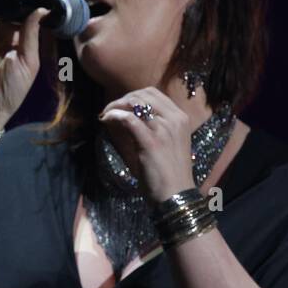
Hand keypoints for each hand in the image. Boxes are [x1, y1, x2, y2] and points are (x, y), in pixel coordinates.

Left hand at [98, 88, 195, 202]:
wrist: (176, 194)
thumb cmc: (170, 173)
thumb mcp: (168, 143)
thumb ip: (156, 128)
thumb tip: (132, 118)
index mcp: (180, 118)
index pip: (154, 93)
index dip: (134, 96)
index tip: (122, 105)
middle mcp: (175, 119)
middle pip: (143, 94)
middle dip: (123, 98)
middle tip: (111, 109)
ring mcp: (164, 129)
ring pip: (135, 103)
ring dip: (116, 106)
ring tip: (106, 114)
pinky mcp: (151, 141)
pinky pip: (129, 119)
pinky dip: (114, 115)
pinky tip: (106, 120)